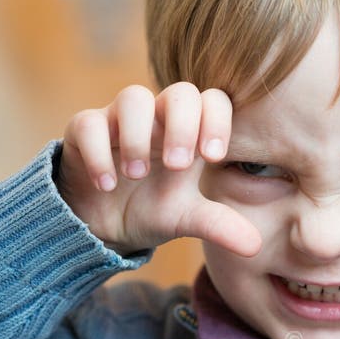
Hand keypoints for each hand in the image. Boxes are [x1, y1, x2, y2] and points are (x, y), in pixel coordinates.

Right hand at [56, 83, 261, 256]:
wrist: (103, 225)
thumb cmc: (150, 209)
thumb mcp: (187, 219)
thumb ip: (220, 226)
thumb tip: (255, 247)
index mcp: (189, 133)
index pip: (212, 101)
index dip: (217, 120)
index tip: (212, 157)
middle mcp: (157, 119)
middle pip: (179, 92)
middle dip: (182, 126)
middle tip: (177, 166)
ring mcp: (119, 121)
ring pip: (133, 98)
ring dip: (139, 135)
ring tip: (137, 174)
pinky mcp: (84, 131)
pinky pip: (89, 124)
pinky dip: (99, 153)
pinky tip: (107, 184)